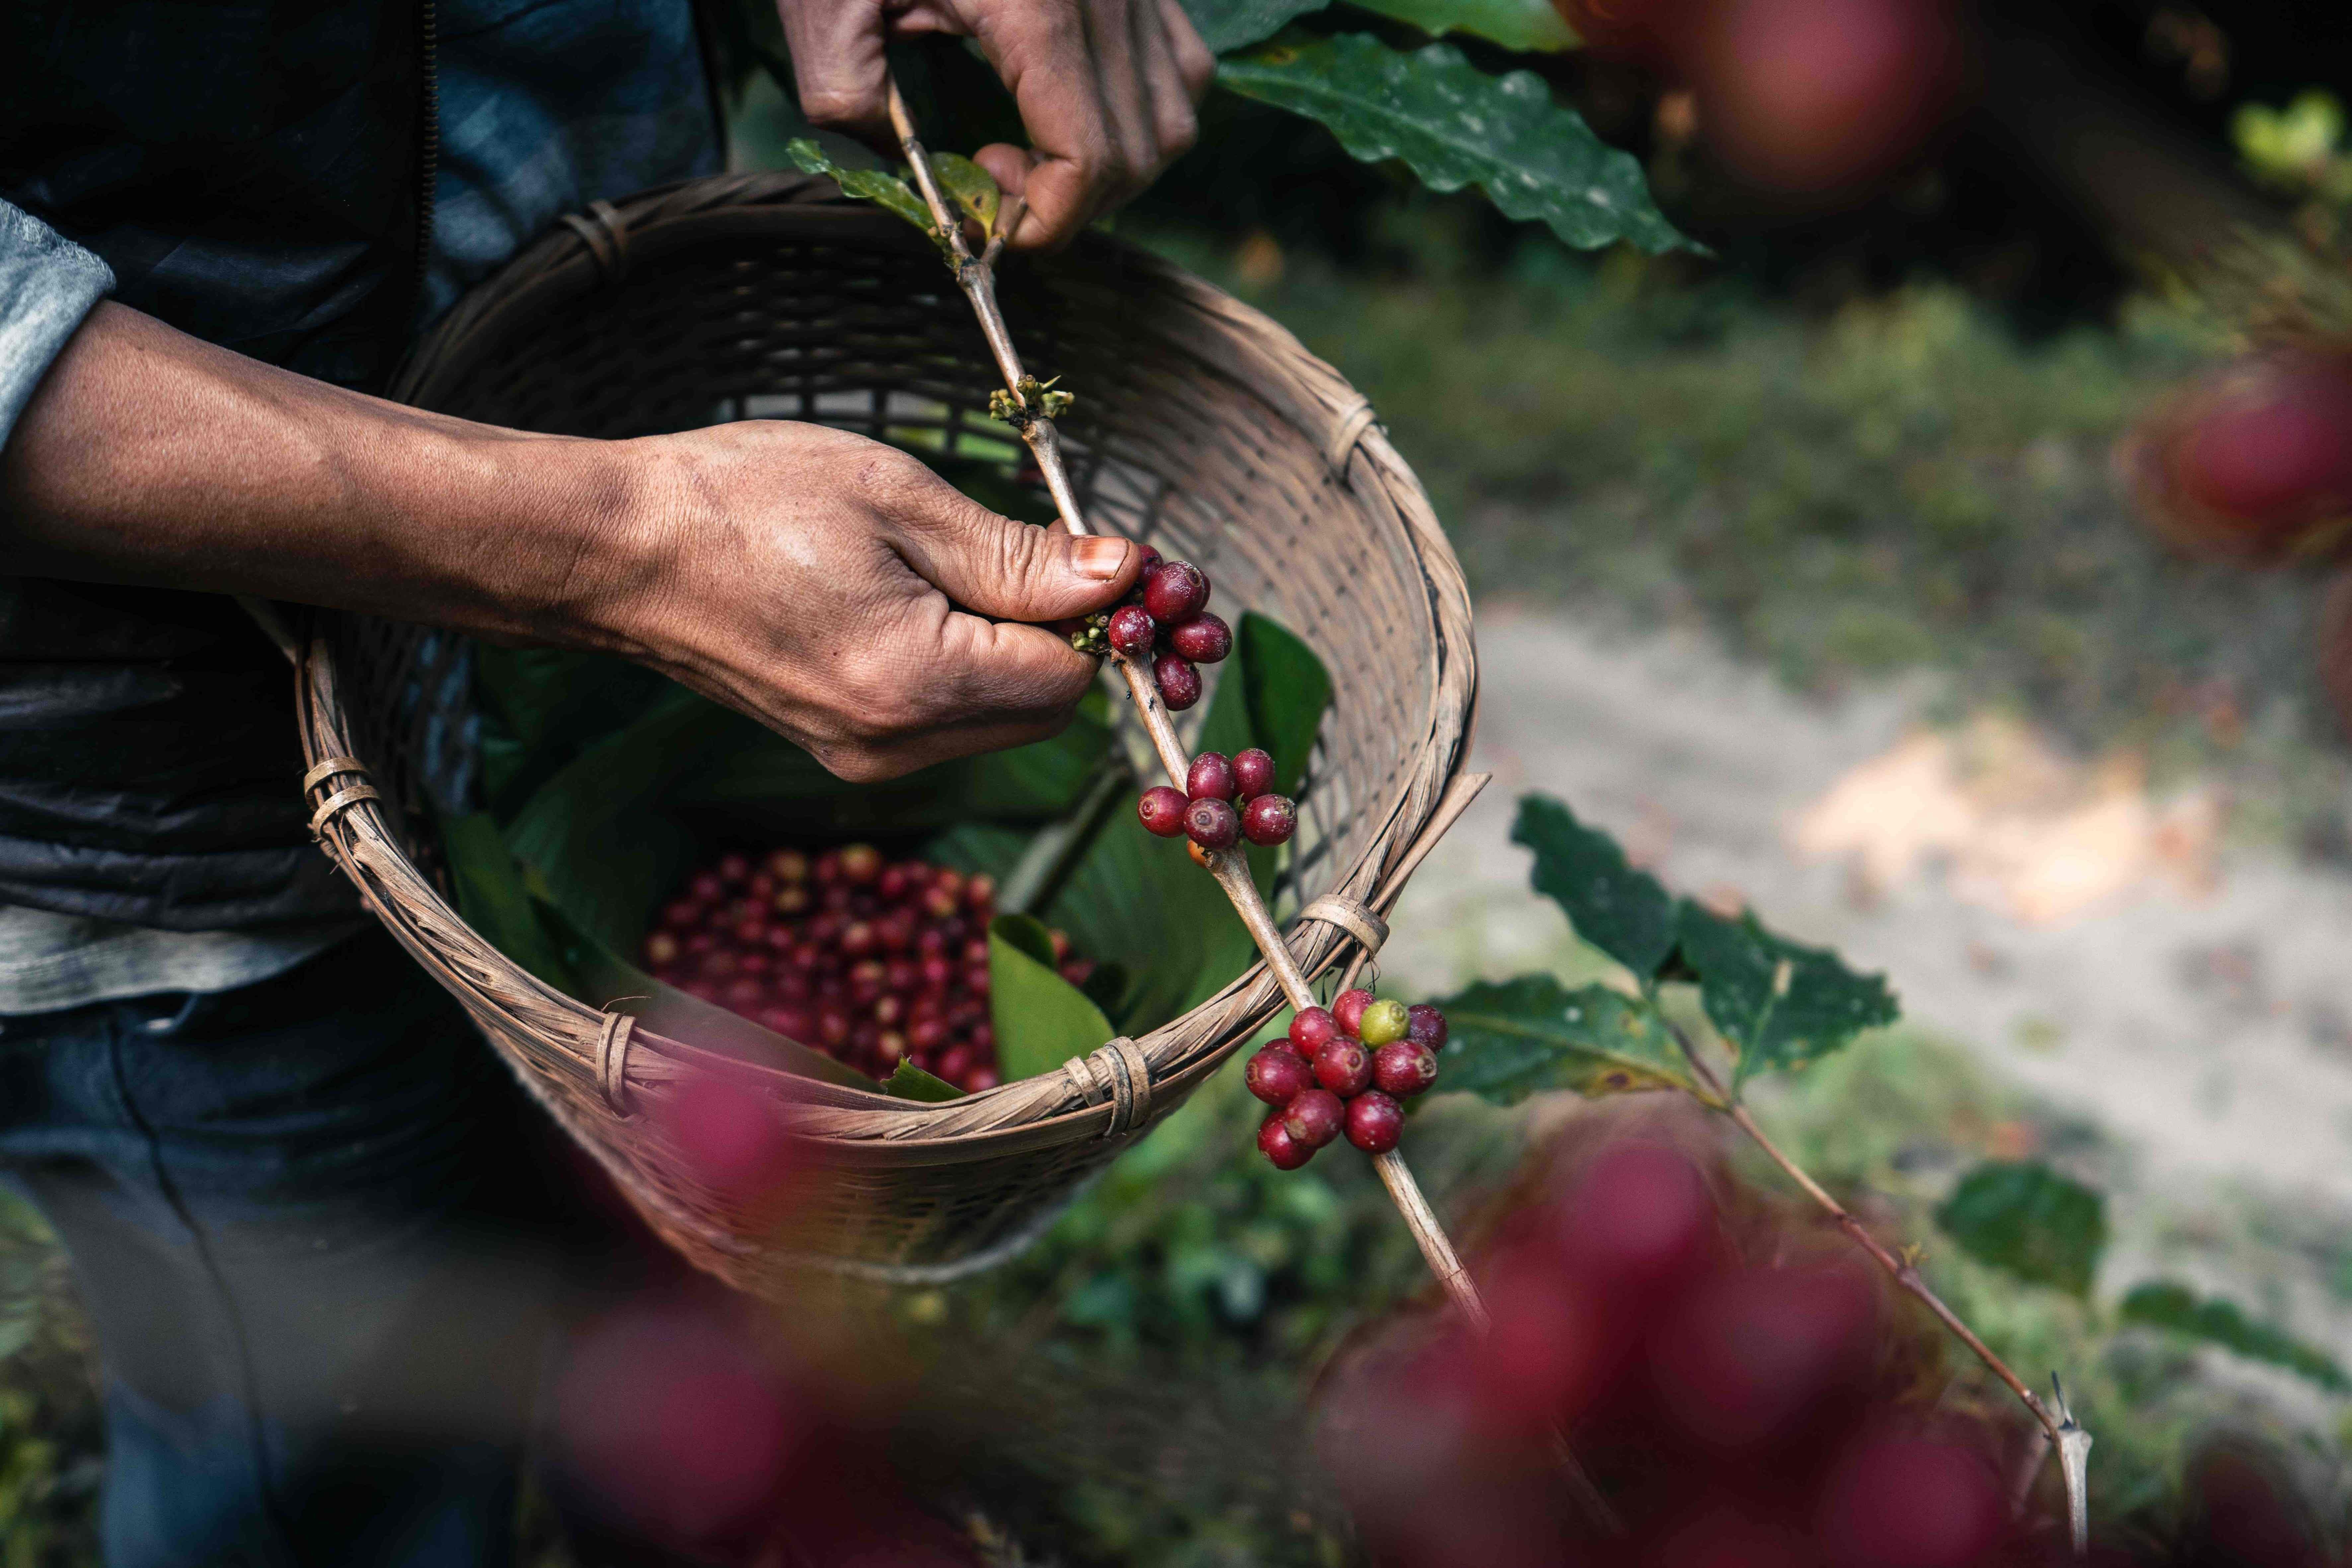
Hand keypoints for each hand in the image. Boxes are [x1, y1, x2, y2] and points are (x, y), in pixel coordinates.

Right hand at [602, 421, 1138, 780]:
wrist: (619, 550)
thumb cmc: (744, 502)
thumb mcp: (897, 497)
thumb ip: (1018, 555)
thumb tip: (1123, 575)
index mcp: (913, 681)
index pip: (1070, 674)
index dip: (1102, 611)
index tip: (1097, 552)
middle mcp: (893, 743)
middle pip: (1044, 708)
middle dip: (1061, 633)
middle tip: (1033, 548)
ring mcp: (862, 758)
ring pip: (999, 718)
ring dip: (1009, 649)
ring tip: (951, 567)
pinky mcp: (840, 751)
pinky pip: (944, 721)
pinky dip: (960, 667)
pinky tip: (917, 602)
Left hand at [777, 0, 1214, 249]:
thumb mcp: (826, 7)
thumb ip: (849, 100)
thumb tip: (904, 175)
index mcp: (1037, 6)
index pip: (1088, 159)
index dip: (1045, 219)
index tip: (987, 215)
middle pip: (1136, 153)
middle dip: (1072, 204)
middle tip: (998, 186)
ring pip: (1172, 119)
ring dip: (1114, 167)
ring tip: (1038, 151)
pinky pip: (1182, 67)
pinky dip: (1140, 113)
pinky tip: (1074, 107)